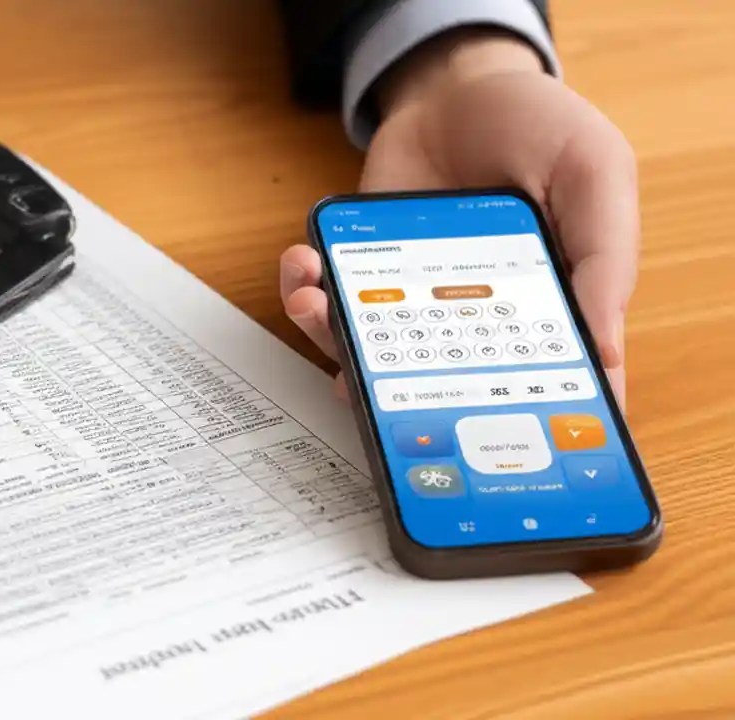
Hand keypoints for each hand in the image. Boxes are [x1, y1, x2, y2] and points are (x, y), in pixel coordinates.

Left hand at [280, 30, 637, 406]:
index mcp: (546, 312)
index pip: (536, 392)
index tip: (483, 445)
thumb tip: (608, 354)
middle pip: (435, 386)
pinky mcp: (366, 270)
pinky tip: (304, 266)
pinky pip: (330, 301)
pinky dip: (306, 292)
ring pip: (370, 351)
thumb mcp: (595, 175)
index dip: (512, 428)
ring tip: (314, 306)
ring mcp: (412, 298)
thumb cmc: (539, 127)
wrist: (461, 85)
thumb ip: (605, 258)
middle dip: (397, 397)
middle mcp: (473, 319)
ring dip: (332, 339)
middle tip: (370, 388)